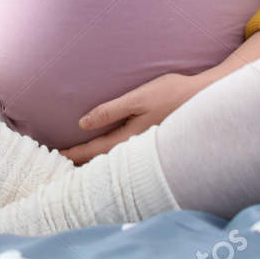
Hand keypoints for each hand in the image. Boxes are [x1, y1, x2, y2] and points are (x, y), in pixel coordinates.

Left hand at [59, 71, 214, 164]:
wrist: (204, 97)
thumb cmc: (171, 93)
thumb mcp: (138, 98)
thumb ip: (111, 110)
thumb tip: (82, 123)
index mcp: (129, 138)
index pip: (94, 150)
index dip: (73, 153)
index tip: (55, 156)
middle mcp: (136, 147)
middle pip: (102, 159)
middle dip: (81, 163)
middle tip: (59, 165)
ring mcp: (145, 145)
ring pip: (113, 158)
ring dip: (94, 160)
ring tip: (77, 162)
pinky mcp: (151, 140)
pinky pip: (123, 152)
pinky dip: (108, 154)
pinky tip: (106, 152)